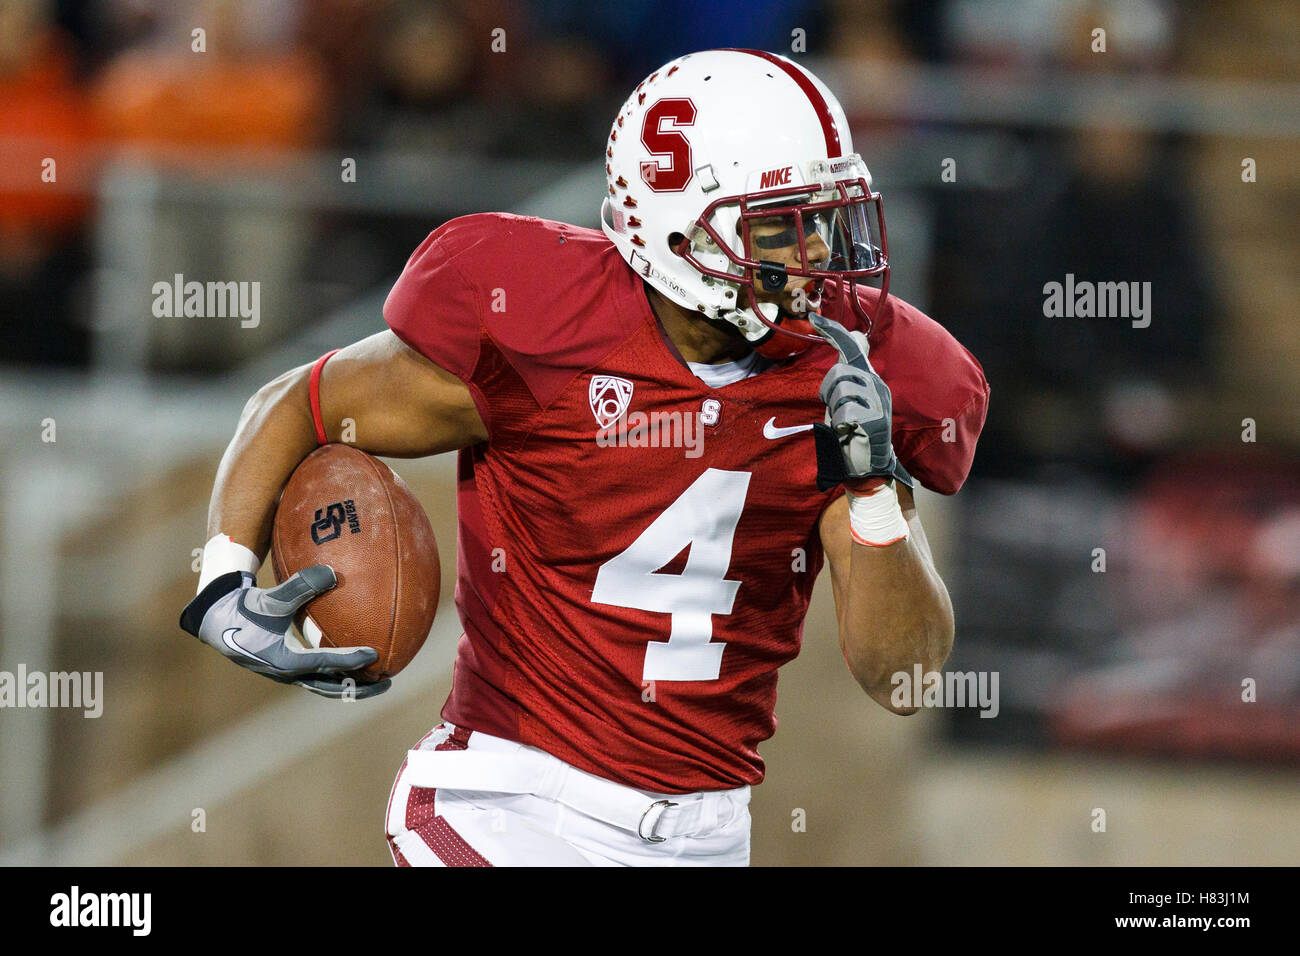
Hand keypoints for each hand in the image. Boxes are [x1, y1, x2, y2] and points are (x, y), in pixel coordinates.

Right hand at [179, 566, 389, 698]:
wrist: (217, 620)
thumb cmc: (243, 608)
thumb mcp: (271, 599)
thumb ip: (301, 585)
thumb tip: (332, 573)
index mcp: (285, 661)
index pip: (325, 663)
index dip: (351, 659)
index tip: (375, 654)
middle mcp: (288, 673)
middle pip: (331, 686)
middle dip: (359, 687)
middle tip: (387, 681)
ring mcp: (287, 674)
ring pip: (326, 684)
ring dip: (351, 684)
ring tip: (378, 679)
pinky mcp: (287, 668)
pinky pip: (318, 675)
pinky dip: (338, 672)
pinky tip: (354, 662)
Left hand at [809, 312, 902, 492]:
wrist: (869, 465)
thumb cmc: (855, 431)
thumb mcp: (851, 397)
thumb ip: (850, 371)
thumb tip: (855, 336)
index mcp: (872, 380)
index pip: (853, 348)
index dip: (833, 332)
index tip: (815, 319)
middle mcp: (878, 387)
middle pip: (840, 371)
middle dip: (829, 390)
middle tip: (838, 410)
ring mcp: (877, 402)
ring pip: (840, 388)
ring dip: (834, 407)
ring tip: (844, 422)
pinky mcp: (873, 419)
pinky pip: (843, 410)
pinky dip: (839, 422)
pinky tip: (848, 431)